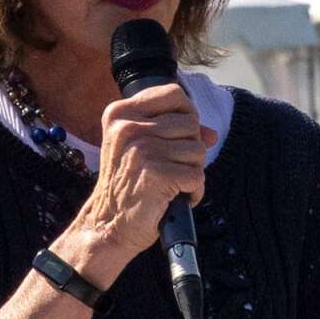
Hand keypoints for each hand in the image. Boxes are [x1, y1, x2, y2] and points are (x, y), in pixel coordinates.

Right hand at [66, 80, 209, 277]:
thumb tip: (211, 134)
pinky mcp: (157, 174)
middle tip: (170, 167)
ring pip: (198, 150)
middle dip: (190, 148)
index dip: (187, 114)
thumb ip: (174, 132)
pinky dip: (193, 192)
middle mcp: (128, 128)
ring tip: (170, 183)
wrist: (108, 225)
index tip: (179, 135)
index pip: (174, 94)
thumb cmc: (126, 186)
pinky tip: (175, 198)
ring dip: (191, 171)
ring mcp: (142, 150)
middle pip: (190, 123)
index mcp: (120, 114)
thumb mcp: (140, 148)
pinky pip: (197, 176)